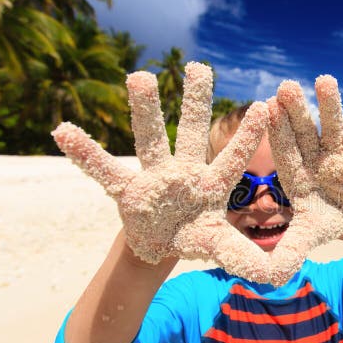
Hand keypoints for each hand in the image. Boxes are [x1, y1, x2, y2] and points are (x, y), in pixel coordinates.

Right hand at [52, 62, 274, 281]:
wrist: (159, 243)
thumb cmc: (194, 234)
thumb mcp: (219, 247)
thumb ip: (244, 255)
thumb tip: (280, 276)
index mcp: (210, 184)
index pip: (232, 158)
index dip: (247, 136)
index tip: (264, 107)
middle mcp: (183, 171)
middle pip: (190, 132)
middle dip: (195, 101)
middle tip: (200, 66)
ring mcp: (153, 176)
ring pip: (149, 138)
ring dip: (144, 109)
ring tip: (139, 75)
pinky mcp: (126, 189)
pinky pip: (102, 169)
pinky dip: (84, 153)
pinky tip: (63, 130)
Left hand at [267, 75, 342, 275]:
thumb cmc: (322, 222)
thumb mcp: (305, 238)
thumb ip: (288, 251)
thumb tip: (267, 276)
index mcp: (296, 177)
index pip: (283, 152)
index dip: (274, 132)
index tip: (264, 107)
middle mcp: (314, 163)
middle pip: (304, 134)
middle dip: (296, 112)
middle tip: (284, 85)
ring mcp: (338, 161)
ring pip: (333, 131)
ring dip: (330, 107)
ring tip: (324, 79)